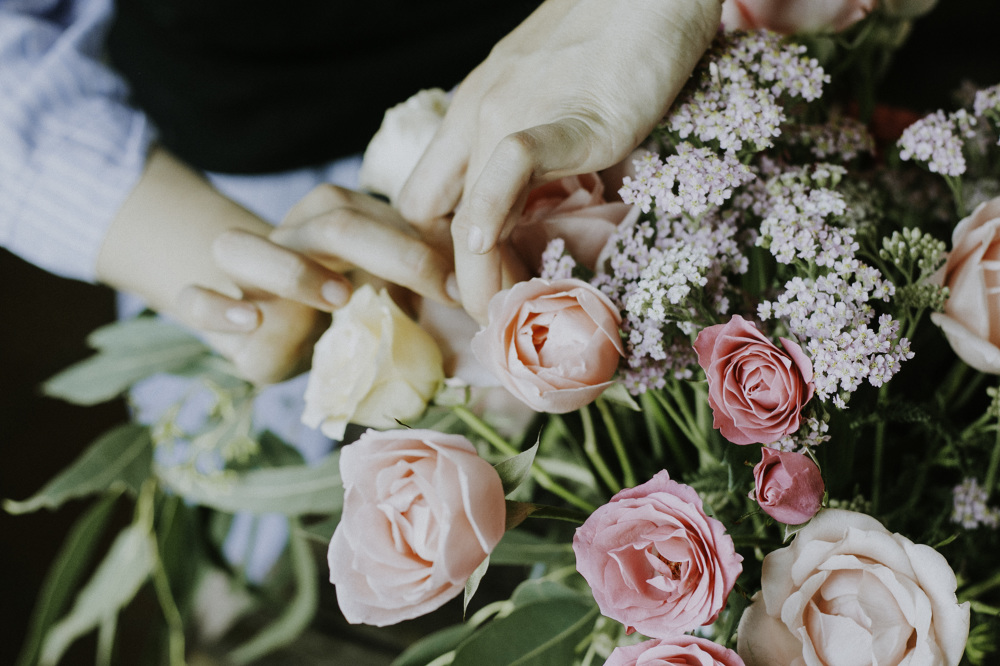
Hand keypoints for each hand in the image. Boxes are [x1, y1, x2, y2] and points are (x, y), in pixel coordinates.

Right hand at [99, 148, 457, 384]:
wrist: (259, 315)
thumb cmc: (336, 301)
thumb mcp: (385, 289)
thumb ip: (424, 283)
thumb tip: (489, 287)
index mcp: (334, 221)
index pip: (376, 218)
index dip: (421, 250)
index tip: (462, 292)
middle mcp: (289, 235)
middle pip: (328, 222)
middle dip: (387, 251)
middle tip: (430, 286)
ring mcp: (244, 269)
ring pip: (243, 245)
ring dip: (293, 269)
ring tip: (339, 299)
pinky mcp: (210, 307)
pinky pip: (195, 299)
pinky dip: (215, 305)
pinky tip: (250, 319)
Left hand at [397, 0, 720, 322]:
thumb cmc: (615, 42)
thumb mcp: (554, 102)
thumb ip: (537, 154)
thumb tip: (544, 209)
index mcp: (473, 109)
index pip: (426, 195)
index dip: (442, 247)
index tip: (476, 283)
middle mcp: (476, 112)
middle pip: (426, 212)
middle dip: (448, 269)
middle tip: (488, 305)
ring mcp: (510, 112)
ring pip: (464, 212)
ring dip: (477, 274)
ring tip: (502, 308)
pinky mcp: (560, 117)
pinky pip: (509, 169)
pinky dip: (495, 215)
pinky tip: (500, 249)